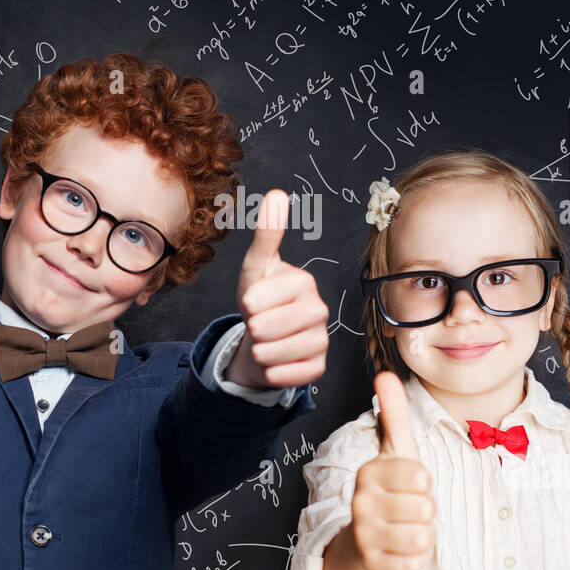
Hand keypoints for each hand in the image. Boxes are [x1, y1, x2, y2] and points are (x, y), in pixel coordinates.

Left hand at [227, 189, 328, 389]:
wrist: (266, 336)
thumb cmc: (262, 297)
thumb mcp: (256, 267)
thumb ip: (267, 233)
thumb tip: (276, 193)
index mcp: (304, 281)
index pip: (257, 300)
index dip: (247, 303)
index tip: (254, 300)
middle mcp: (319, 309)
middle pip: (265, 328)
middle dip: (253, 328)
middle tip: (260, 322)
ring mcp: (322, 339)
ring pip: (274, 353)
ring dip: (260, 351)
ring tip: (266, 340)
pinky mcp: (319, 367)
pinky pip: (287, 376)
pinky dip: (273, 372)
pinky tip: (276, 360)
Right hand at [350, 372, 435, 569]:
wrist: (365, 540)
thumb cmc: (389, 490)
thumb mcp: (395, 451)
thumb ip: (393, 414)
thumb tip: (385, 374)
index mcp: (368, 472)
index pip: (420, 477)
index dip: (424, 484)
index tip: (410, 485)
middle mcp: (360, 503)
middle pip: (425, 509)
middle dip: (425, 510)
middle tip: (407, 509)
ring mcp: (363, 535)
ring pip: (423, 537)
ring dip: (423, 535)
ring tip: (406, 528)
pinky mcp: (372, 564)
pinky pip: (415, 563)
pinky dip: (416, 558)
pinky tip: (401, 549)